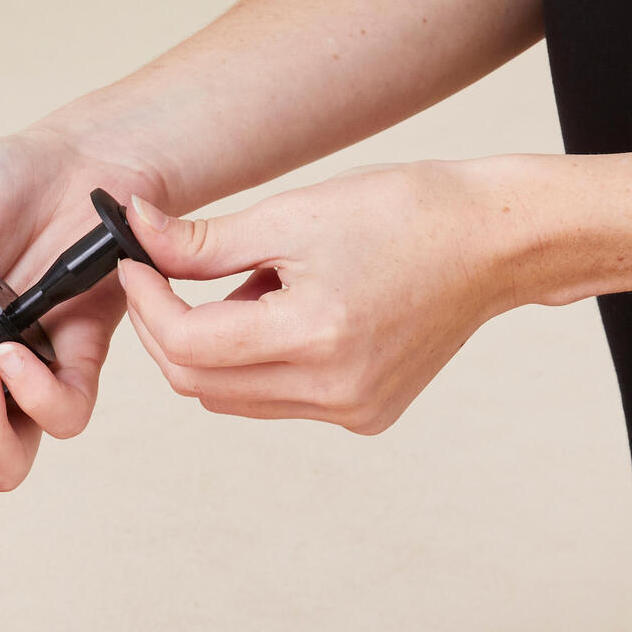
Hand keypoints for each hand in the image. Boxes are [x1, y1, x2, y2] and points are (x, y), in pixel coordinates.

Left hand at [119, 159, 526, 433]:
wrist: (495, 243)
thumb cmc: (406, 213)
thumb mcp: (293, 214)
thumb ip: (205, 241)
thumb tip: (137, 235)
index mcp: (315, 336)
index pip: (188, 344)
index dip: (148, 304)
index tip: (137, 264)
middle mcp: (332, 390)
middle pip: (199, 382)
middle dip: (168, 329)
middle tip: (169, 275)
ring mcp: (350, 412)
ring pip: (231, 397)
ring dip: (216, 346)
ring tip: (259, 287)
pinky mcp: (364, 417)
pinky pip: (275, 401)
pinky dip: (258, 362)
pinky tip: (292, 314)